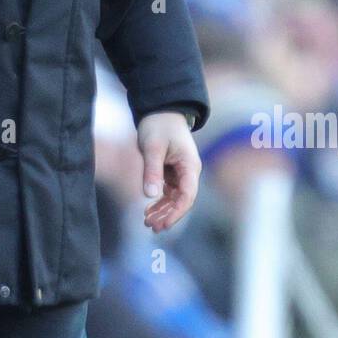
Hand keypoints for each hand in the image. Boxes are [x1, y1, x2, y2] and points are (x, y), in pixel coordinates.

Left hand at [136, 112, 200, 232]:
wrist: (160, 110)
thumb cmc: (158, 125)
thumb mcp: (152, 147)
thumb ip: (152, 171)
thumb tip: (150, 195)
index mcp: (190, 166)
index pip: (188, 195)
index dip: (176, 212)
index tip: (163, 224)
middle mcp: (188, 172)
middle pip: (182, 201)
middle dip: (168, 215)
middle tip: (151, 227)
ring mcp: (181, 173)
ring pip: (174, 199)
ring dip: (163, 211)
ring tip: (147, 223)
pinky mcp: (172, 173)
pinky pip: (168, 193)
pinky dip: (159, 202)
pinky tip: (148, 211)